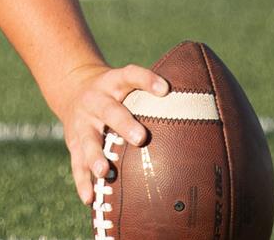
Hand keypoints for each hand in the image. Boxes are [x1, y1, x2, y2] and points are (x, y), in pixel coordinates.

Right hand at [58, 63, 168, 203]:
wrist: (72, 88)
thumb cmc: (115, 92)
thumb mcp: (127, 83)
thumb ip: (152, 93)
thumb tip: (201, 104)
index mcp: (113, 82)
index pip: (130, 75)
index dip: (146, 79)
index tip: (165, 89)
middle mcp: (96, 100)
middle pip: (109, 110)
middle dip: (124, 124)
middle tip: (141, 138)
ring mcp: (82, 122)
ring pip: (88, 140)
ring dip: (96, 156)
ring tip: (104, 172)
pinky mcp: (73, 142)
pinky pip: (76, 163)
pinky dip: (82, 182)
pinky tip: (91, 198)